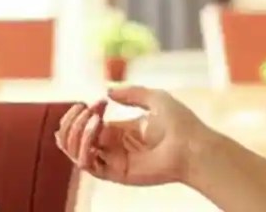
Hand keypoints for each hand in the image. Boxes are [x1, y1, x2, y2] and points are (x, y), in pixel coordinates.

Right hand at [54, 86, 212, 186]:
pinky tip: (96, 129)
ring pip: (76, 152)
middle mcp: (114, 148)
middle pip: (76, 139)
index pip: (88, 125)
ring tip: (91, 119)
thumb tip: (107, 92)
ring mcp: (114, 161)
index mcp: (121, 132)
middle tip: (83, 110)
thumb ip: (132, 93)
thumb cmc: (180, 123)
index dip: (85, 112)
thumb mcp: (155, 98)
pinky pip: (88, 166)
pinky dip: (83, 147)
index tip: (100, 102)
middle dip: (72, 122)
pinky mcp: (116, 174)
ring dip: (75, 133)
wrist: (193, 146)